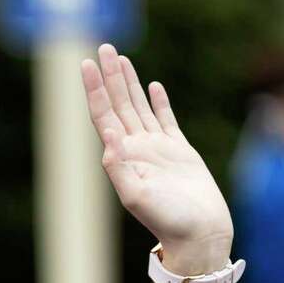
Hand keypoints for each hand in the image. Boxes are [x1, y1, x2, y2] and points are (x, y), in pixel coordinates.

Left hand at [82, 44, 233, 276]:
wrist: (198, 234)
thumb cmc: (168, 221)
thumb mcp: (137, 198)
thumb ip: (120, 170)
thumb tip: (109, 141)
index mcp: (122, 158)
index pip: (103, 116)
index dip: (94, 90)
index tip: (86, 64)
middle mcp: (135, 150)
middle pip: (117, 105)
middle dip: (108, 77)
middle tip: (102, 48)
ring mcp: (156, 149)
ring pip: (137, 107)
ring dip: (127, 83)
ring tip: (119, 59)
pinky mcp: (178, 150)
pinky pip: (165, 118)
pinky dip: (158, 101)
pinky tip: (152, 86)